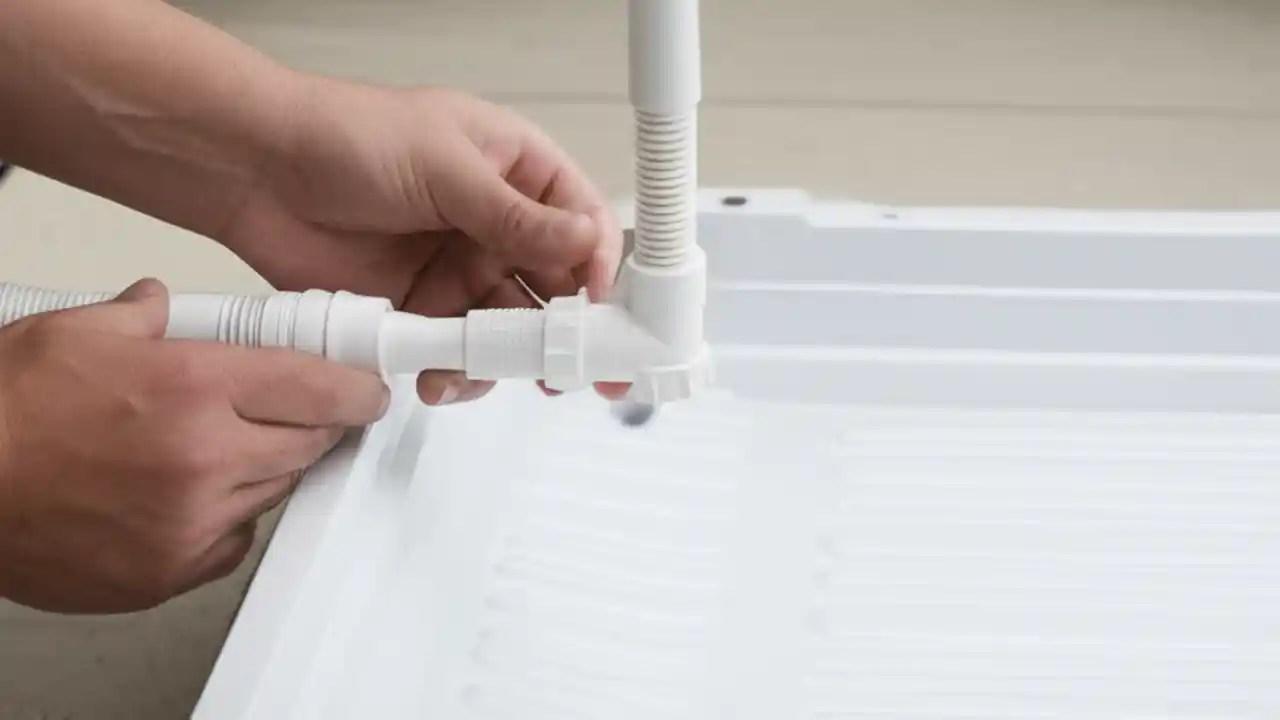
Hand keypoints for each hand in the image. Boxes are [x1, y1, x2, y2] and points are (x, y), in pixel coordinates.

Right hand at [0, 280, 387, 612]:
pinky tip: (195, 494)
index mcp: (192, 389)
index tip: (370, 391)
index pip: (316, 387)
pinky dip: (227, 518)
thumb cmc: (2, 416)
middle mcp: (204, 459)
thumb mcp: (74, 334)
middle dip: (312, 424)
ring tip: (223, 446)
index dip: (355, 388)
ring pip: (272, 492)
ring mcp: (189, 523)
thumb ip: (140, 317)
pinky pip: (232, 543)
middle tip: (299, 412)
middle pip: (306, 443)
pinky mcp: (168, 571)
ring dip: (266, 467)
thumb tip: (161, 304)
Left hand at [221, 79, 627, 404]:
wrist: (253, 172)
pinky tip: (441, 378)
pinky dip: (457, 371)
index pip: (583, 223)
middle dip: (569, 332)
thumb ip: (515, 216)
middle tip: (575, 373)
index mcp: (517, 169)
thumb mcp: (444, 166)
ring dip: (508, 359)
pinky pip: (458, 350)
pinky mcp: (421, 307)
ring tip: (483, 373)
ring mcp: (460, 267)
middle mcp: (497, 222)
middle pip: (557, 285)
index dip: (600, 268)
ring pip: (510, 328)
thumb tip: (584, 243)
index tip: (600, 309)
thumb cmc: (347, 136)